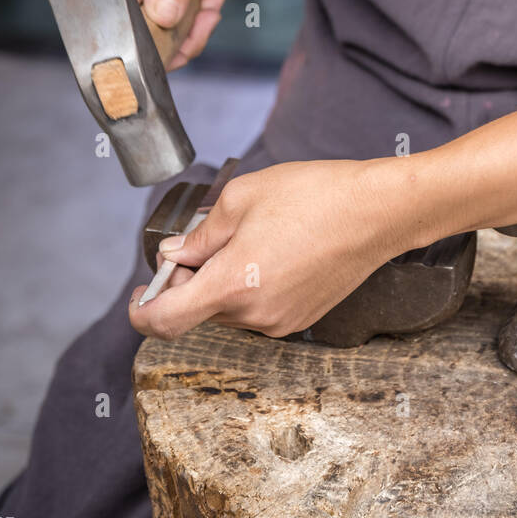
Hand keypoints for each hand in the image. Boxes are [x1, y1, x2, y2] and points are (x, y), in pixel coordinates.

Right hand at [98, 0, 223, 67]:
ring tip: (210, 0)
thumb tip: (164, 19)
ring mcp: (124, 5)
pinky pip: (161, 27)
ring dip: (191, 27)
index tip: (202, 21)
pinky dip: (187, 20)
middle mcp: (112, 1)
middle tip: (210, 8)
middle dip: (187, 36)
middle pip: (146, 46)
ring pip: (158, 40)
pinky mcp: (137, 5)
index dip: (169, 46)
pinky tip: (204, 0)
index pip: (132, 40)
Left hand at [129, 157, 404, 338]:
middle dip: (188, 281)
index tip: (139, 295)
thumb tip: (176, 254)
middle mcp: (254, 315)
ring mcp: (281, 322)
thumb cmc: (314, 196)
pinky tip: (270, 251)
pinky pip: (258, 310)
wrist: (377, 211)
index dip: (141, 311)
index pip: (165, 321)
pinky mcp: (301, 319)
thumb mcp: (242, 197)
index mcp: (231, 285)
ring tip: (246, 238)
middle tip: (200, 241)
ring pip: (229, 310)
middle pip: (198, 311)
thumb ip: (200, 233)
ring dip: (221, 282)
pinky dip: (249, 287)